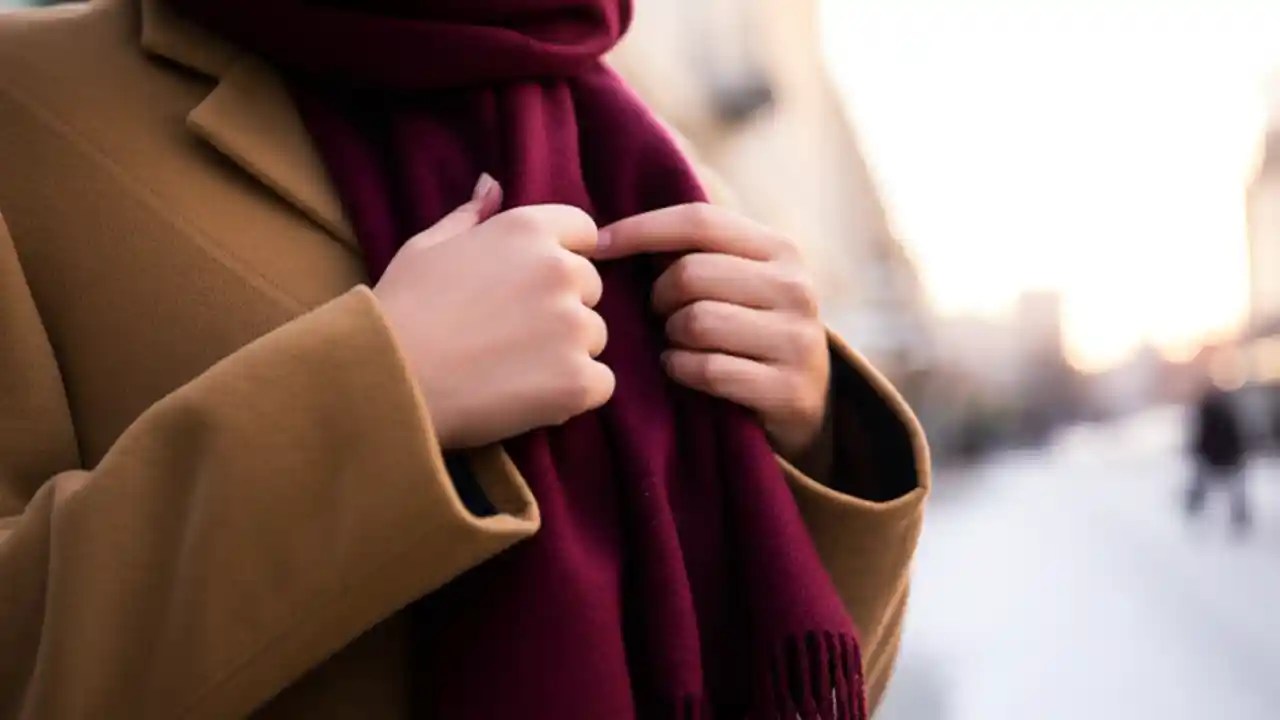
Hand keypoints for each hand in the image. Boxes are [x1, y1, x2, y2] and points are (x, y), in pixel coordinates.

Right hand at [374, 175, 614, 448]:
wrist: (387, 379)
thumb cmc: (400, 310)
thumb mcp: (427, 247)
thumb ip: (470, 215)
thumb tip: (492, 184)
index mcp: (527, 229)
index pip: (583, 232)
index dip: (561, 258)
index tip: (529, 288)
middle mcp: (560, 270)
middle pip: (590, 287)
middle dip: (561, 307)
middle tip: (509, 334)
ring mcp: (574, 326)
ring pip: (594, 336)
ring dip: (567, 352)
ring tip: (510, 368)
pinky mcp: (578, 379)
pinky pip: (600, 383)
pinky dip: (574, 393)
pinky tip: (531, 397)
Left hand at [595, 203, 829, 458]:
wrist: (806, 399)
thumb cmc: (747, 328)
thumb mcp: (738, 278)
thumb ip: (695, 246)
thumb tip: (614, 222)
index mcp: (779, 249)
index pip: (699, 221)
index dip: (641, 229)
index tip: (597, 246)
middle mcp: (795, 288)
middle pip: (690, 274)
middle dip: (659, 297)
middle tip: (660, 315)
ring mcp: (796, 339)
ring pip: (696, 322)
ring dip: (670, 338)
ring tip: (677, 343)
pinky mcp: (787, 388)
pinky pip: (707, 369)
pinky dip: (682, 370)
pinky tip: (683, 370)